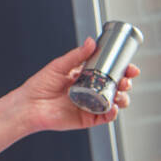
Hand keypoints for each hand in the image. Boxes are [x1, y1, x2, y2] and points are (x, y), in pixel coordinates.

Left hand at [21, 37, 139, 131]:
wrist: (28, 105)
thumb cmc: (39, 86)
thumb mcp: (59, 66)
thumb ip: (77, 55)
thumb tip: (92, 41)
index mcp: (85, 77)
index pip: (110, 72)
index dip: (123, 70)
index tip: (132, 67)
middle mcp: (90, 91)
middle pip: (116, 87)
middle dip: (126, 83)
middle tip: (125, 80)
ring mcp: (90, 105)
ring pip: (114, 102)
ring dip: (123, 97)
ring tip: (120, 92)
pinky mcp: (87, 119)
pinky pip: (105, 117)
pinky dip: (112, 113)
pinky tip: (113, 107)